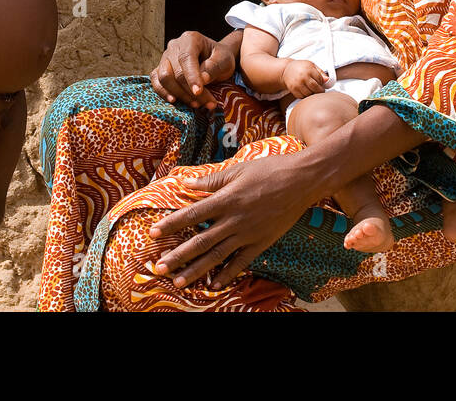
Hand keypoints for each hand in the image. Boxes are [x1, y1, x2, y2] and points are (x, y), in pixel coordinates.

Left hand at [149, 153, 317, 288]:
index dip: (171, 224)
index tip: (153, 233)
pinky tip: (213, 284)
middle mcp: (234, 220)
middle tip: (158, 268)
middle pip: (201, 241)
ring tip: (178, 281)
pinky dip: (227, 274)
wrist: (302, 180)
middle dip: (178, 256)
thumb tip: (184, 182)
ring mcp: (248, 234)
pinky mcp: (262, 242)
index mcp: (226, 199)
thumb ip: (211, 179)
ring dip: (196, 270)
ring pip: (217, 256)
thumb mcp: (238, 169)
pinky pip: (241, 262)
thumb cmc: (269, 170)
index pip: (192, 214)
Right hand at [150, 31, 233, 109]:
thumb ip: (214, 67)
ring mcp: (165, 57)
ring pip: (163, 77)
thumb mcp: (225, 60)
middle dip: (189, 91)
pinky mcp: (160, 69)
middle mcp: (174, 46)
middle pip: (175, 71)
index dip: (191, 77)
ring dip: (179, 94)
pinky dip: (163, 93)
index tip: (198, 92)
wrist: (216, 58)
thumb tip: (202, 80)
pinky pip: (156, 81)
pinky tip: (174, 101)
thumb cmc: (221, 58)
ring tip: (196, 104)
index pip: (186, 58)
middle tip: (207, 104)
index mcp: (190, 39)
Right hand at [282, 59, 327, 98]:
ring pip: (309, 94)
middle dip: (320, 90)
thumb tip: (327, 80)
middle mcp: (303, 77)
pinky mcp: (293, 89)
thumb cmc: (300, 67)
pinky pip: (302, 96)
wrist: (286, 69)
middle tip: (320, 90)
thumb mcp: (311, 65)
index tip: (322, 83)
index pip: (320, 80)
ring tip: (312, 89)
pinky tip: (306, 90)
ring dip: (312, 93)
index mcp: (308, 69)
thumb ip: (321, 72)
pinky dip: (305, 95)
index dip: (322, 82)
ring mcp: (297, 84)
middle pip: (315, 88)